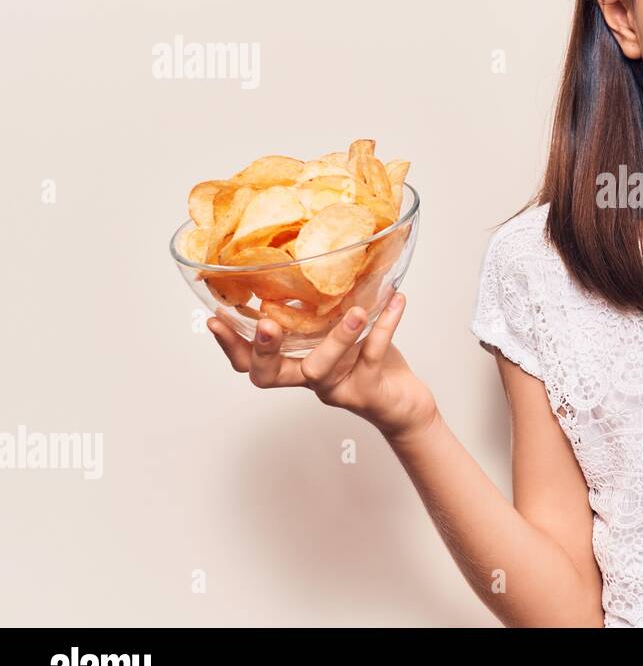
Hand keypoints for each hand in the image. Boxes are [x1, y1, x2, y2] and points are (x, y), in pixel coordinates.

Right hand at [207, 292, 438, 443]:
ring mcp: (336, 389)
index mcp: (295, 363)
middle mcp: (309, 380)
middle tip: (267, 325)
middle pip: (268, 375)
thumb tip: (306, 262)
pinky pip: (373, 357)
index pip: (249, 361)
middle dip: (263, 350)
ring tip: (354, 312)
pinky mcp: (367, 392)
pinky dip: (385, 327)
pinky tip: (396, 302)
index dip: (230, 344)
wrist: (405, 403)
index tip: (214, 317)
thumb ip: (321, 308)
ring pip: (321, 369)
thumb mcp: (340, 330)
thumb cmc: (369, 362)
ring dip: (335, 339)